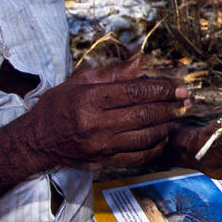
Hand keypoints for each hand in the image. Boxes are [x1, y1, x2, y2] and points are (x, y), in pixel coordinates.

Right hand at [20, 54, 187, 169]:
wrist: (37, 140)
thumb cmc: (58, 106)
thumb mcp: (80, 81)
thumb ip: (113, 72)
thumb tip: (140, 60)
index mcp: (90, 99)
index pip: (135, 92)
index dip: (162, 88)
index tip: (178, 86)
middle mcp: (96, 123)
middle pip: (144, 114)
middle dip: (170, 106)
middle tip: (184, 100)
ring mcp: (101, 145)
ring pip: (145, 136)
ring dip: (166, 125)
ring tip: (176, 116)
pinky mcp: (104, 161)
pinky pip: (138, 156)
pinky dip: (155, 147)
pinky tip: (163, 137)